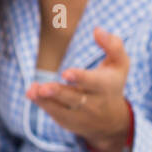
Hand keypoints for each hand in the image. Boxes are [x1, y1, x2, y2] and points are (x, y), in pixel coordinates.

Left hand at [27, 27, 130, 151]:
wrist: (112, 122)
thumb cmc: (112, 83)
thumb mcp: (120, 64)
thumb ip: (113, 45)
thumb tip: (97, 30)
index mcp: (105, 87)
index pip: (93, 83)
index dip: (80, 78)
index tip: (66, 73)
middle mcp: (93, 103)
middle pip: (74, 98)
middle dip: (58, 93)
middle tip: (44, 87)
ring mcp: (79, 115)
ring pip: (60, 109)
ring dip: (45, 100)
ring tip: (33, 90)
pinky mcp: (67, 121)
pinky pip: (54, 114)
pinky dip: (42, 104)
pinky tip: (31, 93)